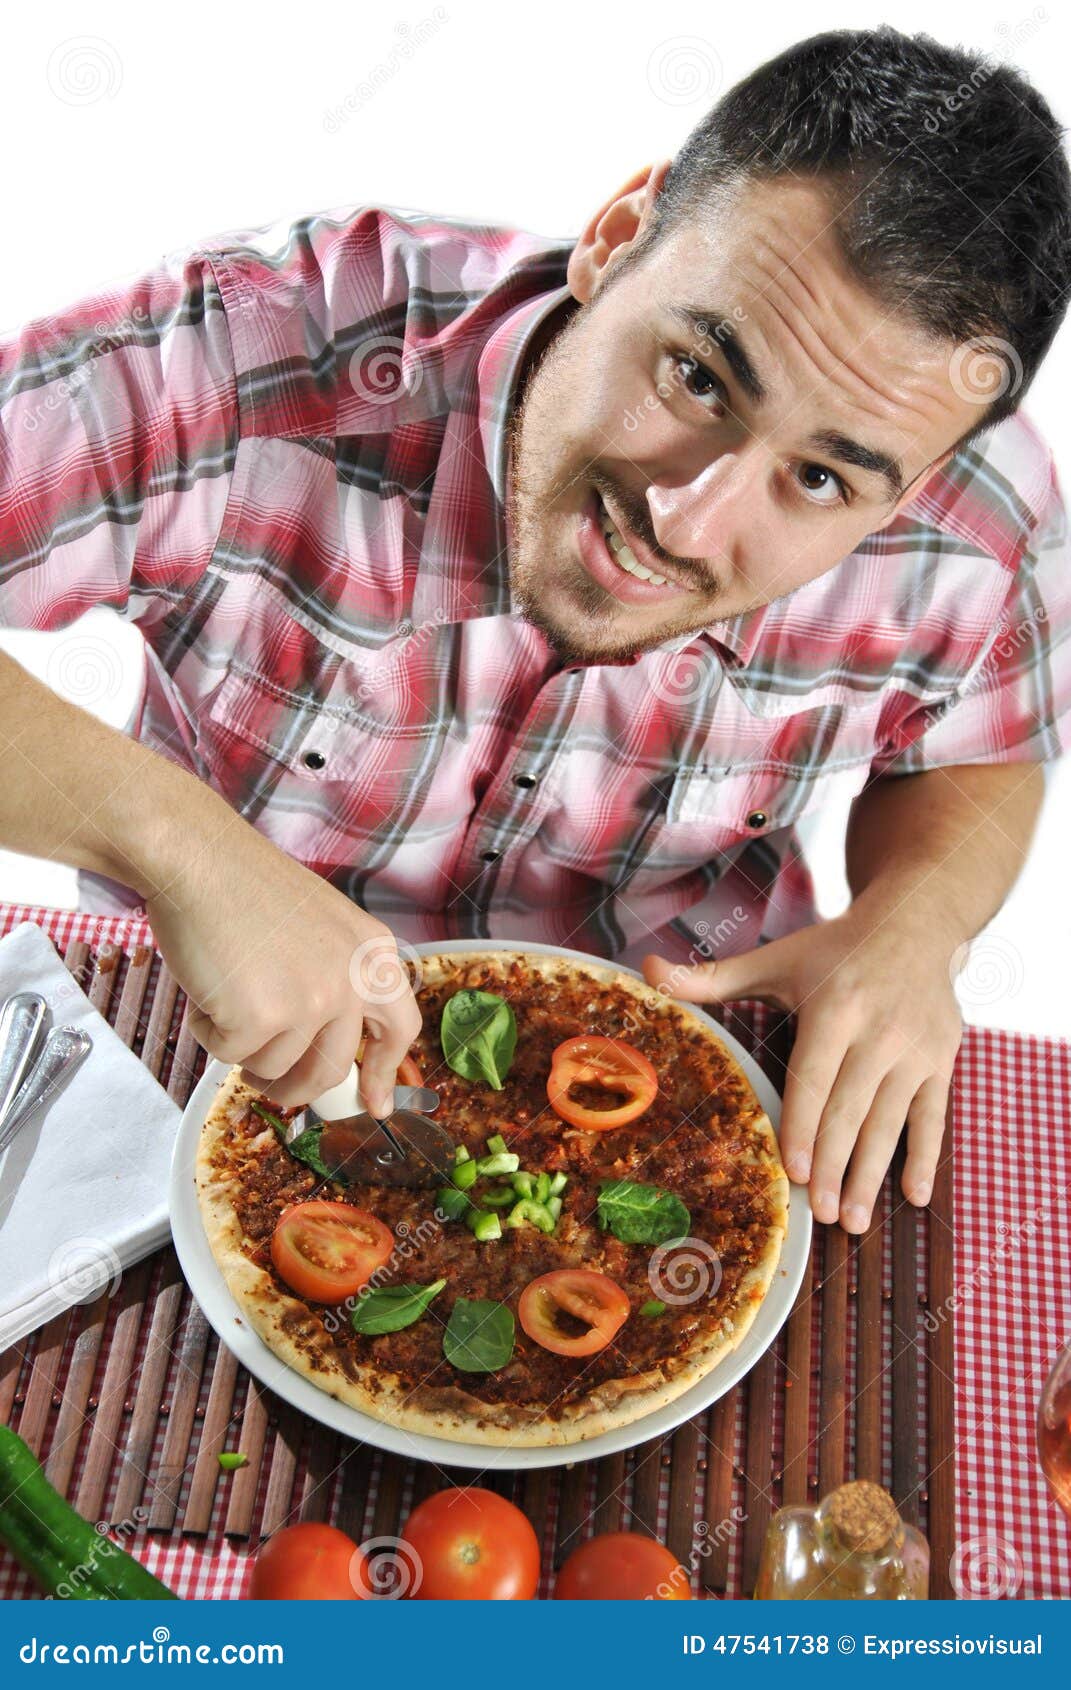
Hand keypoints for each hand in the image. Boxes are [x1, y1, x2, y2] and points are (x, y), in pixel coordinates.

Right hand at [145, 818, 420, 1115]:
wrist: (199, 858)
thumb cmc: (247, 888)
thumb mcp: (322, 928)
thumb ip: (337, 981)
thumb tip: (333, 1052)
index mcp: (373, 953)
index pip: (399, 1028)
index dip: (387, 1072)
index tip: (375, 1104)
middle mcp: (352, 979)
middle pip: (333, 1068)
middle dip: (297, 1088)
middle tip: (267, 1085)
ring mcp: (310, 1000)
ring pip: (276, 1068)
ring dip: (244, 1049)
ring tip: (225, 998)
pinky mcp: (260, 1017)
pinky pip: (231, 1055)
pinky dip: (209, 1032)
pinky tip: (205, 988)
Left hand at [642, 906, 963, 1231]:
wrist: (915, 924)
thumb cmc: (833, 950)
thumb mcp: (775, 960)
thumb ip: (712, 977)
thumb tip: (643, 969)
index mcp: (834, 1007)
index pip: (816, 1077)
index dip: (806, 1124)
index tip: (795, 1171)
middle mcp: (878, 1030)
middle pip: (852, 1109)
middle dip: (836, 1166)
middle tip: (821, 1216)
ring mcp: (915, 1048)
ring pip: (891, 1121)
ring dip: (873, 1174)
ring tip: (853, 1221)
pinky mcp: (942, 1059)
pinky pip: (934, 1116)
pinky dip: (927, 1157)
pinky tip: (914, 1197)